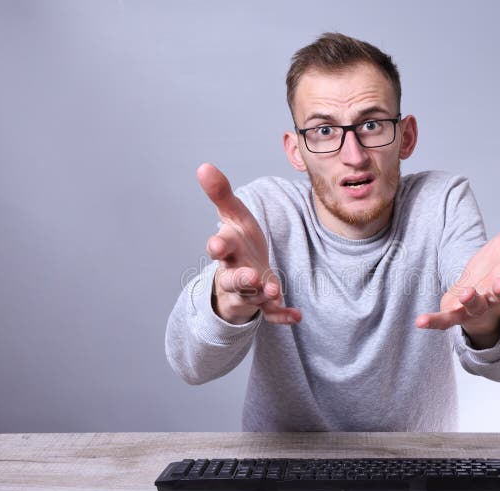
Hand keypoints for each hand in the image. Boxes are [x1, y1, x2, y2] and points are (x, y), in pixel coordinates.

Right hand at [197, 163, 301, 324]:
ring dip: (263, 294)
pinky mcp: (264, 304)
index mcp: (228, 250)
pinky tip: (295, 316)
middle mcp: (235, 273)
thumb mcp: (233, 217)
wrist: (242, 277)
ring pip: (252, 297)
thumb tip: (204, 166)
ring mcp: (249, 291)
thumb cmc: (238, 244)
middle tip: (250, 276)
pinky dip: (282, 315)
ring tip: (274, 291)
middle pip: (233, 280)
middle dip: (241, 279)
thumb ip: (221, 194)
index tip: (216, 245)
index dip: (218, 246)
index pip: (220, 247)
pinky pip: (271, 313)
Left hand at [415, 197, 499, 346]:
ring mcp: (476, 305)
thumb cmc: (495, 269)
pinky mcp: (456, 314)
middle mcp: (496, 293)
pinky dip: (434, 320)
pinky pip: (445, 319)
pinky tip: (420, 321)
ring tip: (466, 294)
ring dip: (472, 300)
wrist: (477, 299)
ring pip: (476, 305)